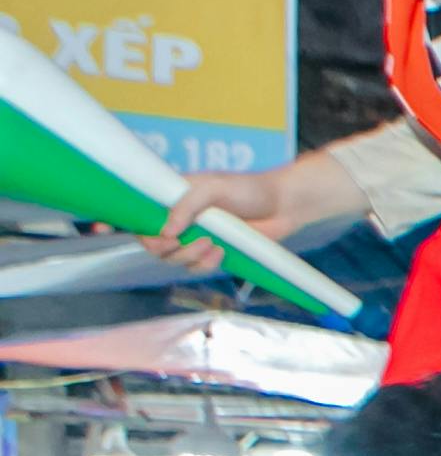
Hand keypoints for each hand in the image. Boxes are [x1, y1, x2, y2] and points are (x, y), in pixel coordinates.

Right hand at [149, 149, 364, 274]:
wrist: (284, 206)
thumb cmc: (249, 189)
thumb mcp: (215, 187)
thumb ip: (187, 205)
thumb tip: (166, 232)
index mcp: (174, 199)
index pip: (142, 219)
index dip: (142, 233)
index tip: (153, 237)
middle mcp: (181, 219)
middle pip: (155, 246)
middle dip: (171, 249)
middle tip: (195, 241)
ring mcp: (197, 237)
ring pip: (175, 260)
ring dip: (191, 257)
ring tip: (214, 245)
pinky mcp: (213, 253)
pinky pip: (197, 267)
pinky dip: (205, 265)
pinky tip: (222, 253)